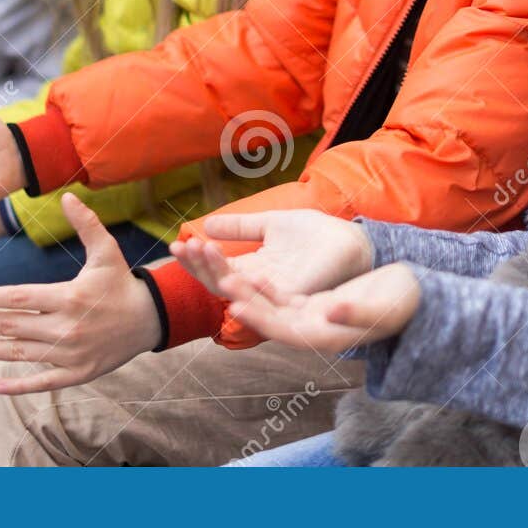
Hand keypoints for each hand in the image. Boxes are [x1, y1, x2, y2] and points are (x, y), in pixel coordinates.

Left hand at [0, 193, 160, 394]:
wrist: (151, 319)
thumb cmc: (122, 283)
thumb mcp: (107, 251)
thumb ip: (86, 224)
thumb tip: (67, 196)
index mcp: (69, 298)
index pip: (19, 298)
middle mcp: (67, 328)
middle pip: (11, 326)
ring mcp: (71, 354)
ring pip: (20, 353)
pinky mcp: (79, 373)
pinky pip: (45, 381)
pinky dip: (21, 386)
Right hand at [169, 209, 372, 301]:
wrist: (354, 243)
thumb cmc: (316, 235)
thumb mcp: (271, 224)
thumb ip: (241, 226)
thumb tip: (205, 223)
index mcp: (254, 271)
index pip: (217, 270)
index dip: (195, 260)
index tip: (174, 244)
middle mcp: (262, 289)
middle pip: (221, 284)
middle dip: (200, 266)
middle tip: (180, 248)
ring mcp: (278, 299)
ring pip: (240, 294)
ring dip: (218, 277)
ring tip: (201, 255)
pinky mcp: (299, 303)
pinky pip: (268, 304)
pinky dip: (247, 294)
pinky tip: (230, 284)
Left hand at [221, 263, 421, 353]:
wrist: (412, 299)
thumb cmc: (401, 306)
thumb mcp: (381, 310)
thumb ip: (355, 314)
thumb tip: (330, 310)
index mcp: (324, 337)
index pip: (284, 330)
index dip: (259, 318)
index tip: (235, 305)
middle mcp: (312, 330)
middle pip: (270, 317)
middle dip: (244, 300)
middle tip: (219, 282)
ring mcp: (311, 317)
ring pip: (272, 305)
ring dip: (249, 291)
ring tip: (224, 273)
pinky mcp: (313, 303)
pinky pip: (283, 295)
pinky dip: (266, 285)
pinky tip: (251, 270)